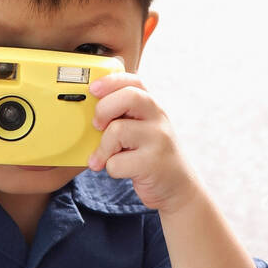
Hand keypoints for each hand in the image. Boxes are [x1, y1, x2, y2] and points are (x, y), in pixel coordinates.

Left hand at [86, 70, 197, 213]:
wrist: (178, 187)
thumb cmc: (150, 155)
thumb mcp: (143, 129)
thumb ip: (124, 115)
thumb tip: (89, 109)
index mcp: (152, 106)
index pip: (134, 81)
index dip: (110, 81)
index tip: (93, 89)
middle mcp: (159, 117)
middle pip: (127, 97)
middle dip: (103, 109)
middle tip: (97, 126)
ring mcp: (158, 139)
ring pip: (117, 131)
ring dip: (103, 148)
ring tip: (102, 158)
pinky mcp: (152, 164)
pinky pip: (116, 162)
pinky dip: (110, 169)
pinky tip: (121, 171)